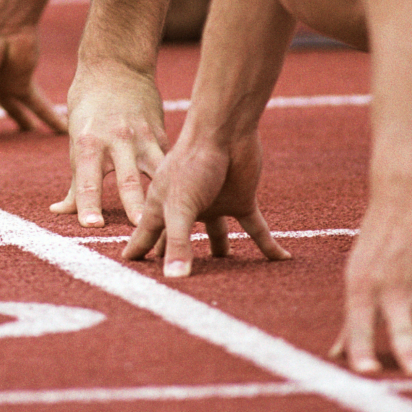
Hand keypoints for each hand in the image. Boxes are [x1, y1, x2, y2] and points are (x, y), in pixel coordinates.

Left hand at [50, 61, 167, 227]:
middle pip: (127, 180)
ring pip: (157, 173)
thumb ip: (75, 181)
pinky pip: (169, 164)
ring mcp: (143, 138)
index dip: (88, 204)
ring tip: (174, 222)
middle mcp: (117, 141)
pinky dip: (175, 183)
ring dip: (164, 197)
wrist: (117, 66)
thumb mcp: (76, 139)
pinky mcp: (161, 136)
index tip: (91, 226)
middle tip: (139, 231)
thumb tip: (59, 212)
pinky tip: (189, 202)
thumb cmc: (88, 107)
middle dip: (133, 207)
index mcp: (89, 143)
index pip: (86, 180)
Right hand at [123, 130, 289, 270]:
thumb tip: (175, 280)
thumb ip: (178, 243)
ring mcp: (214, 205)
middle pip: (178, 239)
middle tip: (169, 280)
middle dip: (173, 257)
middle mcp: (187, 209)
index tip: (129, 268)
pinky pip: (256, 230)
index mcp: (163, 206)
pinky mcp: (241, 201)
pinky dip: (269, 246)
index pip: (146, 236)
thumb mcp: (180, 207)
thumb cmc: (192, 163)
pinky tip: (283, 258)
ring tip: (222, 275)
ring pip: (216, 236)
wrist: (225, 131)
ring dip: (220, 254)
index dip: (137, 253)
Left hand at [330, 189, 411, 376]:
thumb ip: (352, 318)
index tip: (367, 373)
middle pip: (400, 325)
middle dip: (409, 351)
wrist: (407, 194)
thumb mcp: (358, 275)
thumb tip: (336, 353)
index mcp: (361, 284)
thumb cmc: (377, 240)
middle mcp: (391, 285)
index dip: (362, 348)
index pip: (358, 322)